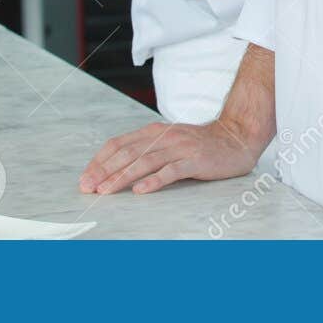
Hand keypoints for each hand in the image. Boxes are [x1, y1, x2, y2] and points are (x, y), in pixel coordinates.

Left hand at [77, 116, 267, 194]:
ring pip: (145, 161)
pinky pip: (172, 171)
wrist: (237, 137)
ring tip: (106, 190)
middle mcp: (164, 137)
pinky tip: (141, 190)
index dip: (100, 161)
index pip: (119, 144)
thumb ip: (147, 151)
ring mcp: (180, 148)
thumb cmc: (200, 145)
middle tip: (88, 187)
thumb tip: (117, 169)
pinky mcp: (196, 160)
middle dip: (104, 171)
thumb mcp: (169, 142)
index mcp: (154, 132)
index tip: (86, 178)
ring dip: (122, 177)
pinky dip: (154, 181)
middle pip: (128, 153)